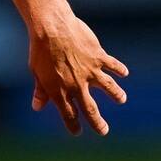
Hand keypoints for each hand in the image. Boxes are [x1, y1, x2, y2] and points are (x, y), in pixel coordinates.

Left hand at [28, 9, 128, 135]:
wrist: (51, 28)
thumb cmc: (40, 49)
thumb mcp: (36, 72)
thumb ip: (41, 90)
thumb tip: (37, 106)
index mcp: (60, 91)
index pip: (69, 114)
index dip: (73, 125)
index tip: (77, 132)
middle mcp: (77, 85)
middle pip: (90, 110)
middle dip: (98, 123)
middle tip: (104, 131)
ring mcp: (90, 71)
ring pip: (108, 88)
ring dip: (116, 94)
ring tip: (122, 99)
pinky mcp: (98, 56)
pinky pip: (112, 65)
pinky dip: (119, 69)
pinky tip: (124, 73)